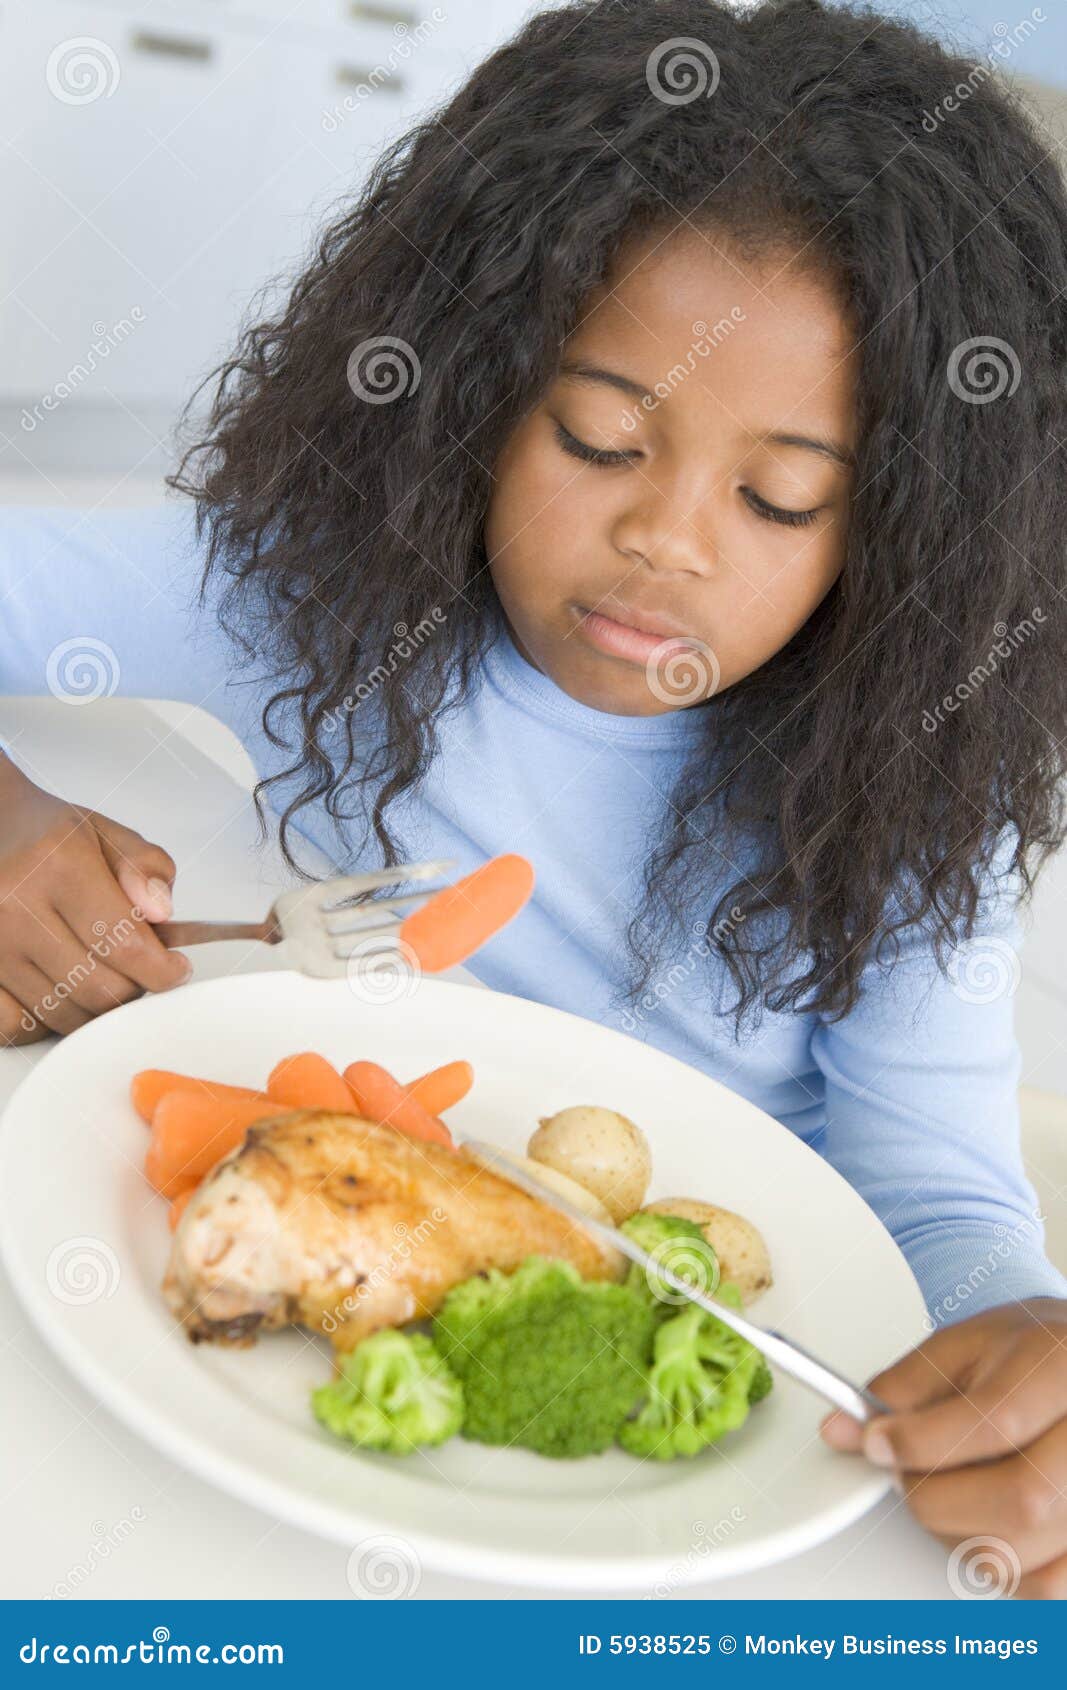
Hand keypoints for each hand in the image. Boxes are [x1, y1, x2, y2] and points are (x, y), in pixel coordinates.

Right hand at [0, 758, 190, 1042]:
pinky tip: (54, 988)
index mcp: (58, 864)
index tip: (175, 970)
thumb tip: (160, 911)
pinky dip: (42, 1020)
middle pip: (98, 989)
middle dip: (132, 988)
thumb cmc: (41, 837)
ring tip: (96, 972)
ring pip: (62, 1014)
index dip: (162, 969)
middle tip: (137, 970)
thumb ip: (143, 867)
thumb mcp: (103, 833)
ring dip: (92, 1006)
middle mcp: (15, 907)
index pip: (125, 944)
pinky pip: (16, 1025)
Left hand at [821, 1297, 1066, 1597]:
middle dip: (935, 1496)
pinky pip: (1045, 1586)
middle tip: (907, 1474)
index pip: (995, 1421)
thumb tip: (844, 1429)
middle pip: (1019, 1499)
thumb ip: (905, 1387)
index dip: (922, 1442)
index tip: (876, 1442)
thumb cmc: (1030, 1354)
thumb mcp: (964, 1345)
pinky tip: (984, 1525)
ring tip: (949, 1492)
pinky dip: (999, 1567)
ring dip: (957, 1534)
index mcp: (1057, 1365)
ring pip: (1023, 1552)